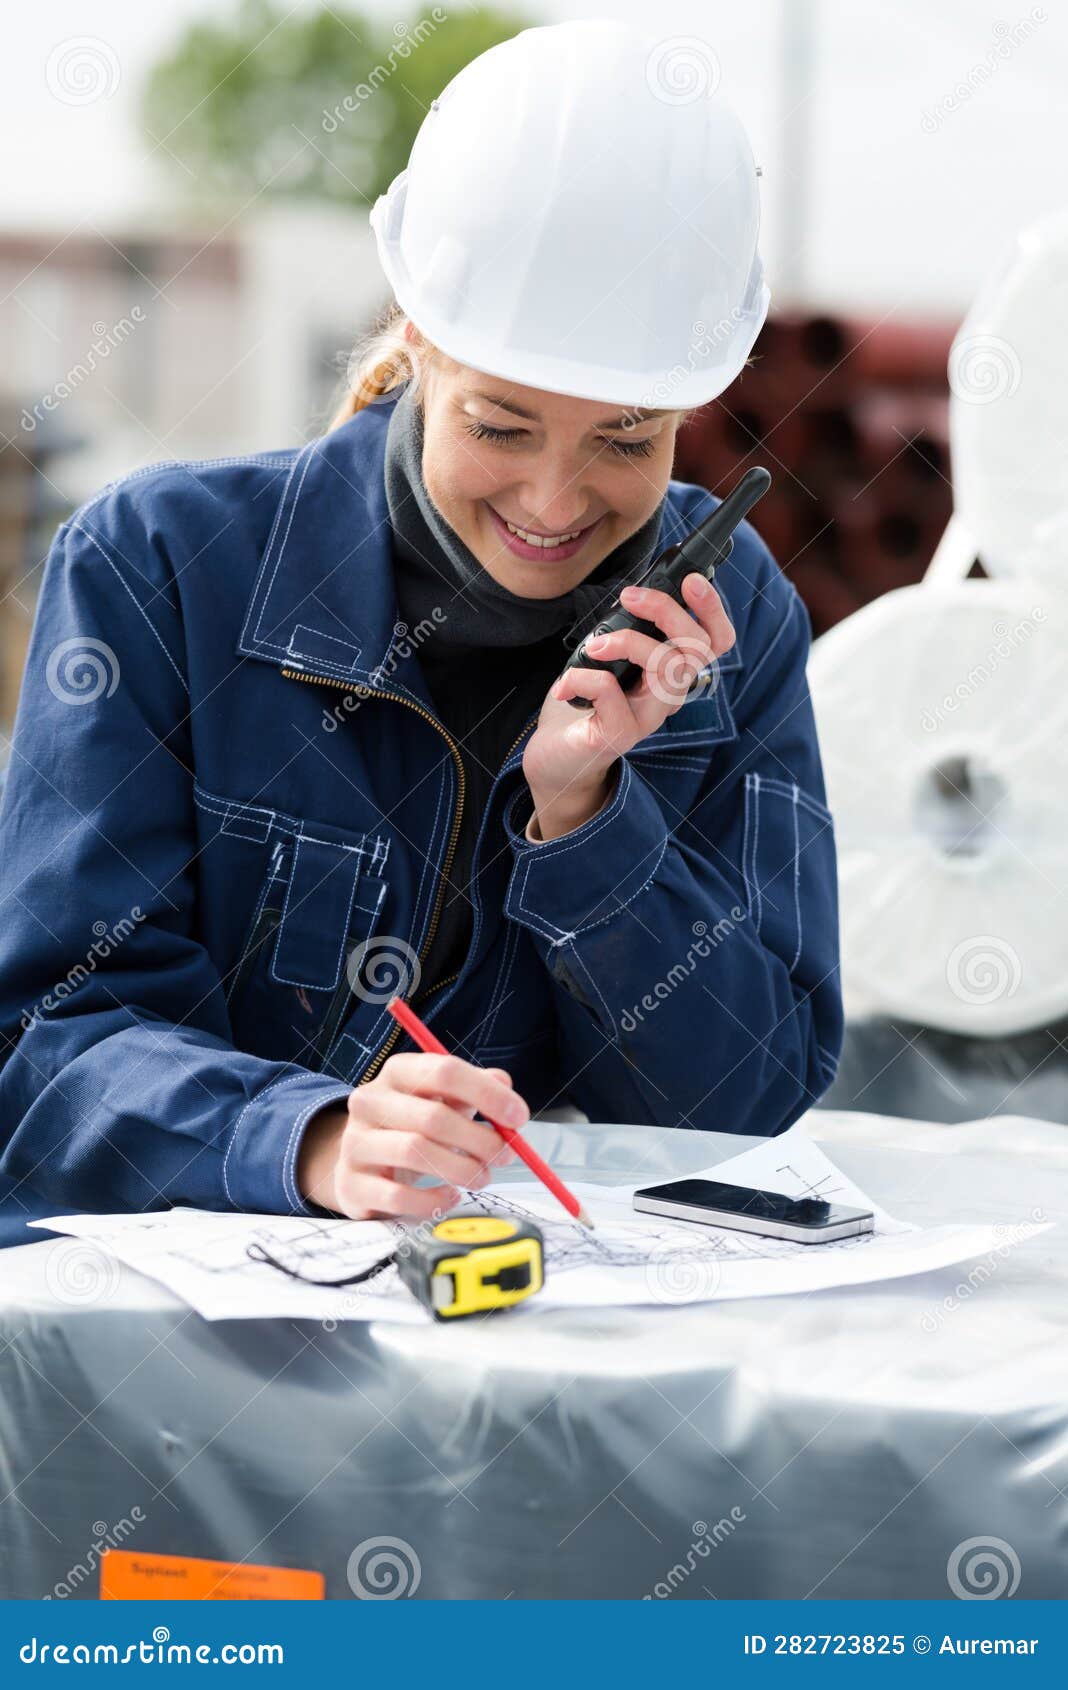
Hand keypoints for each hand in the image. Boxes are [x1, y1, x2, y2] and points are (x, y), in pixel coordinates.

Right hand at [295, 1053, 524, 1219]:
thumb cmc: (412, 1126)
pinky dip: (433, 1200)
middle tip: (504, 1156)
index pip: (445, 1071)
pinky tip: (450, 1195)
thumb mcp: (443, 1099)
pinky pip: (398, 1196)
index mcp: (397, 1072)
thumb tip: (504, 1084)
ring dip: (461, 1169)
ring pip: (415, 1152)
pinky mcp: (352, 1184)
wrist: (361, 1162)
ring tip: (482, 1177)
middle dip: (480, 1140)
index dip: (487, 1094)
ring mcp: (355, 1142)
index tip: (518, 1117)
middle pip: (433, 1117)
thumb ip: (476, 1088)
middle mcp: (370, 1102)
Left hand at [522, 573, 736, 839]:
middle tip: (629, 596)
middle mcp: (669, 695)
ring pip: (667, 667)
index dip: (713, 609)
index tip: (691, 580)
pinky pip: (610, 691)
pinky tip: (564, 686)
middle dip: (666, 610)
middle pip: (697, 648)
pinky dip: (582, 677)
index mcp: (673, 672)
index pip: (716, 641)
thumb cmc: (585, 701)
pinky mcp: (619, 734)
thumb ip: (628, 630)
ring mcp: (648, 717)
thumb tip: (633, 591)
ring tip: (593, 646)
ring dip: (627, 641)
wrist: (557, 756)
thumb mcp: (611, 657)